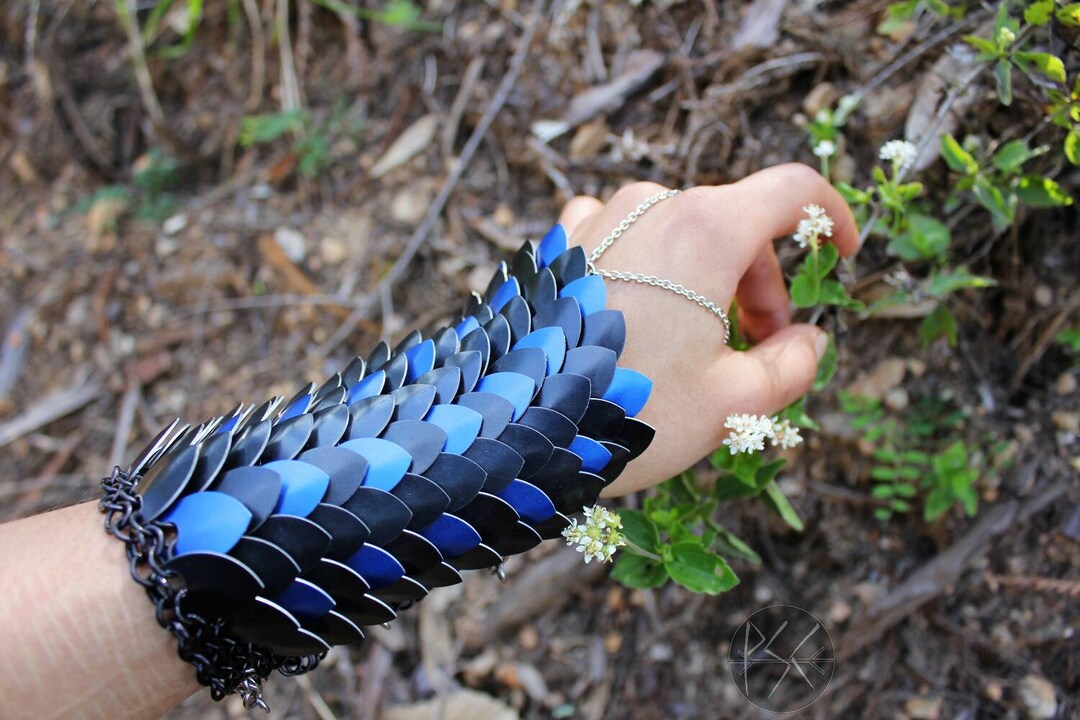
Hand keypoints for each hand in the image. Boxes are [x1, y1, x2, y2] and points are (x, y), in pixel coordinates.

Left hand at [556, 164, 858, 495]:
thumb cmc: (628, 414)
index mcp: (705, 229)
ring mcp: (597, 218)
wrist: (512, 430)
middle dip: (760, 281)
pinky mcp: (559, 243)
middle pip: (734, 221)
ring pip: (678, 230)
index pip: (793, 189)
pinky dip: (646, 269)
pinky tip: (637, 321)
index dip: (830, 216)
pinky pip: (621, 237)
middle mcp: (649, 206)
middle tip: (761, 346)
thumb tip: (810, 341)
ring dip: (703, 276)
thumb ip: (793, 365)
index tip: (841, 252)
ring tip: (694, 344)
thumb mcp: (733, 404)